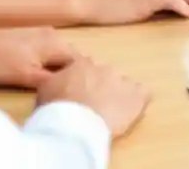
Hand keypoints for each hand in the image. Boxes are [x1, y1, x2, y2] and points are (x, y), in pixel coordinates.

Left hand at [0, 26, 79, 88]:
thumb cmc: (0, 62)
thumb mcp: (27, 76)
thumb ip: (52, 80)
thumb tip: (75, 82)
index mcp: (55, 44)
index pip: (80, 61)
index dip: (82, 76)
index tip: (82, 91)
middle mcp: (52, 35)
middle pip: (72, 56)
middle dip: (74, 71)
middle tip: (72, 91)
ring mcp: (41, 34)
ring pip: (61, 53)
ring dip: (63, 67)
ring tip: (61, 84)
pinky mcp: (30, 36)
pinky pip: (50, 50)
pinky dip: (52, 62)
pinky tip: (46, 73)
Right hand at [36, 58, 150, 137]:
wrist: (74, 124)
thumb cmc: (56, 108)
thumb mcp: (45, 88)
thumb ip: (54, 78)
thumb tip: (56, 78)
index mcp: (82, 64)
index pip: (86, 68)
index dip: (84, 82)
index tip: (81, 93)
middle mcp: (104, 68)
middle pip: (106, 75)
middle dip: (101, 88)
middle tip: (93, 106)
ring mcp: (122, 81)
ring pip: (124, 85)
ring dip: (118, 96)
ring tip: (110, 113)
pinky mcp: (137, 97)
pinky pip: (143, 95)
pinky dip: (138, 101)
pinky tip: (130, 111)